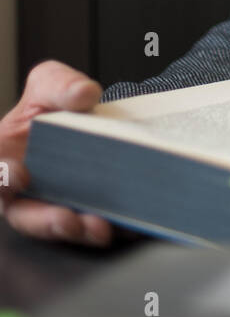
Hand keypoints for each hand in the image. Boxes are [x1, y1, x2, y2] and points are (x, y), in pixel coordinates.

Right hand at [0, 60, 113, 244]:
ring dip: (81, 232)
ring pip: (61, 229)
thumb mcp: (48, 85)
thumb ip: (59, 85)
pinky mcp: (87, 215)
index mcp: (4, 162)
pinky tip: (130, 225)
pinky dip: (112, 228)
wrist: (80, 120)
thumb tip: (85, 94)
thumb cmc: (51, 106)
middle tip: (67, 220)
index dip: (2, 179)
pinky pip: (96, 228)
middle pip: (27, 217)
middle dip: (46, 221)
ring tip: (102, 228)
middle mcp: (23, 193)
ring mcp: (55, 208)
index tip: (21, 175)